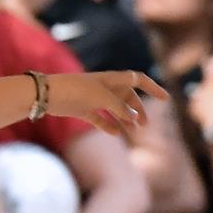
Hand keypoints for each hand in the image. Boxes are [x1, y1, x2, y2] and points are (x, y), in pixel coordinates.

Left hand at [46, 70, 168, 138]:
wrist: (47, 94)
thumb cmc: (75, 90)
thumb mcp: (102, 98)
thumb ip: (120, 108)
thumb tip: (134, 118)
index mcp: (112, 78)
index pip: (138, 80)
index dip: (152, 88)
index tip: (165, 99)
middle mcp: (104, 87)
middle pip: (128, 98)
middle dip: (138, 110)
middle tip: (144, 125)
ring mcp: (93, 99)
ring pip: (115, 109)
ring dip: (125, 119)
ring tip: (132, 131)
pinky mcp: (82, 110)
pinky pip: (100, 118)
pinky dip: (108, 125)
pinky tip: (115, 133)